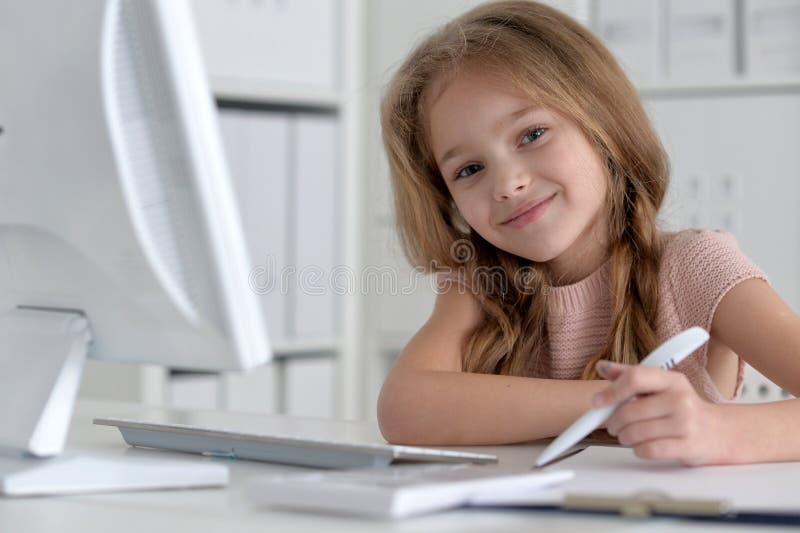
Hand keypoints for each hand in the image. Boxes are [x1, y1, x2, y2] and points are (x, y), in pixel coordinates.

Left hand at [592, 361, 732, 465]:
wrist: (719, 432)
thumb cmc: (683, 407)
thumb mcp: (660, 385)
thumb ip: (630, 375)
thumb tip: (603, 367)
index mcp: (671, 379)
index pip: (635, 378)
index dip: (611, 391)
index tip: (597, 402)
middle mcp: (680, 398)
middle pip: (630, 411)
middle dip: (614, 422)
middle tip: (613, 425)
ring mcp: (686, 423)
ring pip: (635, 433)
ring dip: (624, 437)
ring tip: (628, 435)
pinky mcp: (688, 446)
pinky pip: (647, 450)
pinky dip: (638, 449)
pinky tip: (643, 445)